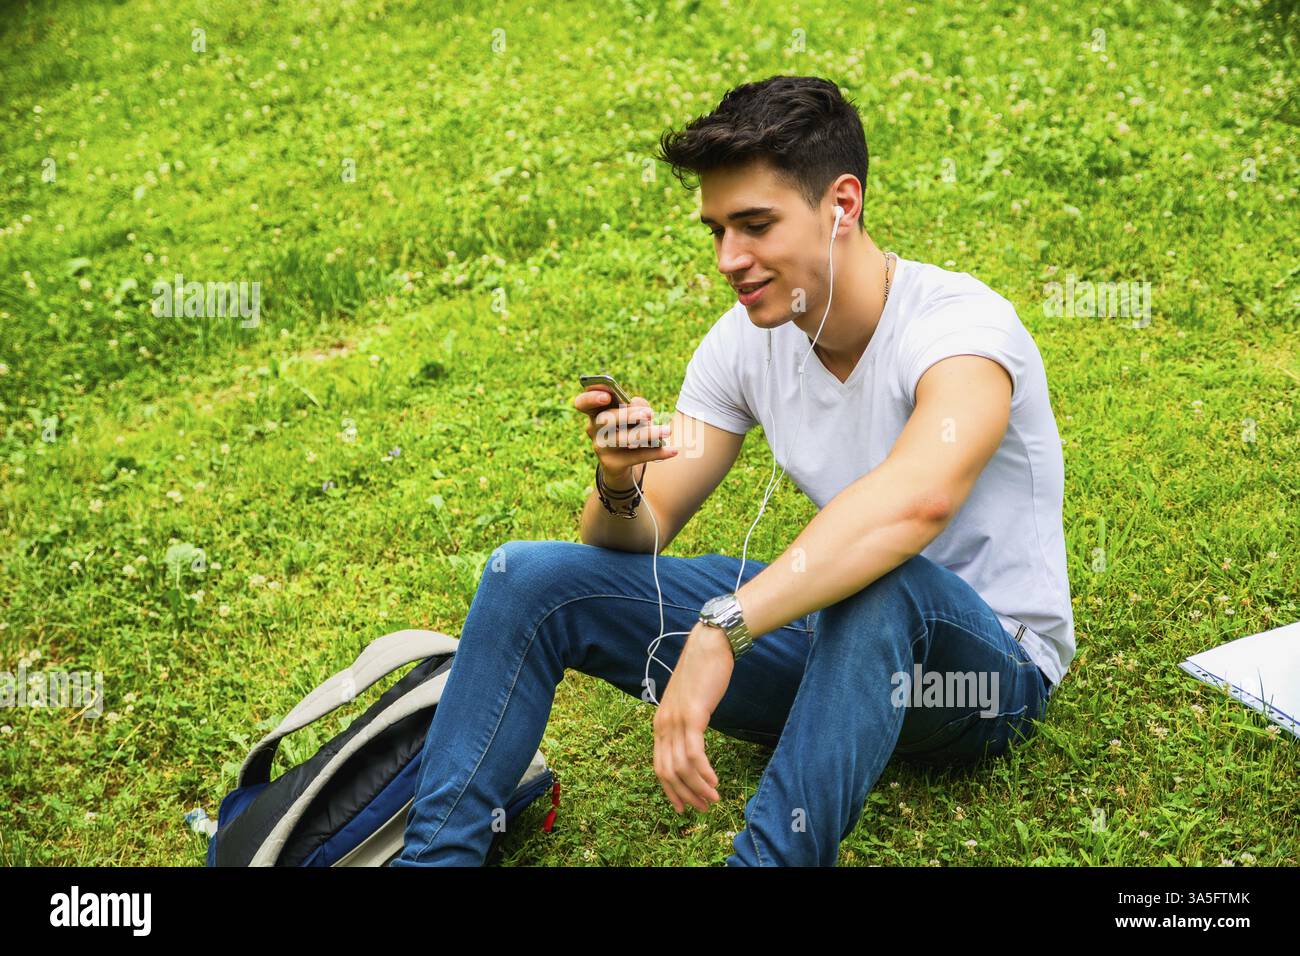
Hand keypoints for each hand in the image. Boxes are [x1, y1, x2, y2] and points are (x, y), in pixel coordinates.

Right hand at [574, 388, 677, 483]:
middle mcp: (593, 429)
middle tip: (649, 414)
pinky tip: (672, 450)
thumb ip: (636, 406)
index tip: (607, 395)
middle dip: (629, 415)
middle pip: (606, 419)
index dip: (591, 398)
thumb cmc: (628, 428)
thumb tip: (643, 411)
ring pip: (624, 439)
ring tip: (667, 431)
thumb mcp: (631, 414)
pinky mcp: (611, 464)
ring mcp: (600, 448)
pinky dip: (656, 453)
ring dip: (648, 434)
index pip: (582, 403)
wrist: (621, 462)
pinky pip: (636, 457)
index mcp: (595, 411)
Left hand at [652, 621, 733, 813]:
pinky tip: (714, 782)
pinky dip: (703, 772)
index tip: (683, 806)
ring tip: (713, 799)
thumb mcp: (689, 702)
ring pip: (681, 767)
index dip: (670, 790)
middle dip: (684, 795)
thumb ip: (686, 723)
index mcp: (660, 723)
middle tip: (702, 808)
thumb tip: (692, 742)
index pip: (659, 766)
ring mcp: (676, 720)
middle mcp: (663, 724)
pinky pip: (694, 754)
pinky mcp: (693, 715)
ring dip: (697, 788)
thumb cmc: (702, 673)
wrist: (710, 645)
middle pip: (667, 772)